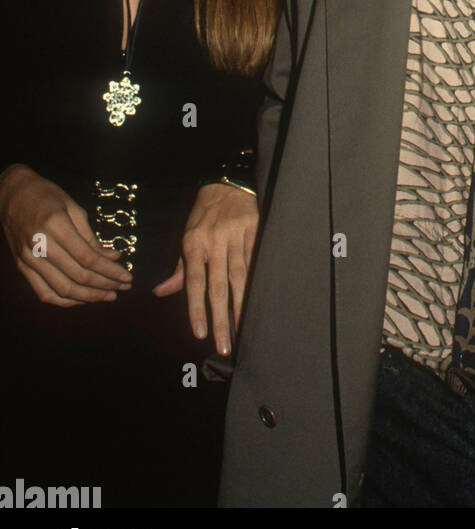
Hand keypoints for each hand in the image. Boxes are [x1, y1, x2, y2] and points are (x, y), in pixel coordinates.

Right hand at [0, 163, 132, 305]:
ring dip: (88, 297)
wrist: (11, 194)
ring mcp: (28, 260)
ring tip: (108, 296)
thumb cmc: (45, 195)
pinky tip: (83, 299)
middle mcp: (40, 246)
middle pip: (77, 276)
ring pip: (62, 289)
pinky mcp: (22, 267)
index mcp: (55, 226)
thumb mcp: (73, 207)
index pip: (88, 258)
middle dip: (105, 285)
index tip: (127, 276)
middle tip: (123, 288)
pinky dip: (65, 300)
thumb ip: (91, 236)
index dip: (110, 271)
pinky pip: (44, 292)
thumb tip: (112, 257)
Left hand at [152, 182, 257, 354]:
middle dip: (220, 317)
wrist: (226, 184)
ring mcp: (235, 236)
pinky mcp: (255, 230)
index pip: (194, 282)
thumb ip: (179, 269)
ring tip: (242, 329)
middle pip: (217, 286)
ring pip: (239, 277)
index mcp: (193, 244)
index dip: (196, 308)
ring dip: (241, 305)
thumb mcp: (186, 238)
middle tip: (224, 345)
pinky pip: (256, 260)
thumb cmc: (203, 215)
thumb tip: (160, 293)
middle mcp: (213, 242)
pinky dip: (258, 281)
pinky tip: (260, 300)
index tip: (200, 333)